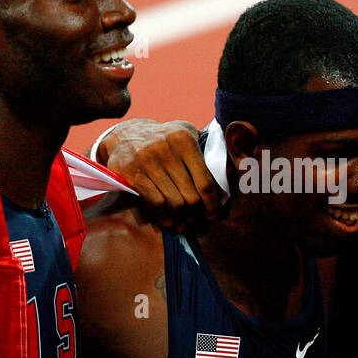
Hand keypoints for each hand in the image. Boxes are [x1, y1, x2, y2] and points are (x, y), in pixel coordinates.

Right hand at [98, 119, 223, 229]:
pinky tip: (167, 221)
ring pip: (173, 201)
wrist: (125, 135)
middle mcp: (166, 149)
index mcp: (184, 140)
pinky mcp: (132, 173)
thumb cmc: (164, 139)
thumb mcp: (185, 133)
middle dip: (196, 213)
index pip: (204, 180)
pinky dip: (163, 216)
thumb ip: (205, 148)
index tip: (212, 214)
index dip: (211, 203)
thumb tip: (231, 172)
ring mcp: (147, 161)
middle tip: (196, 220)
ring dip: (181, 218)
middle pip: (190, 195)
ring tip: (183, 225)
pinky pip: (154, 202)